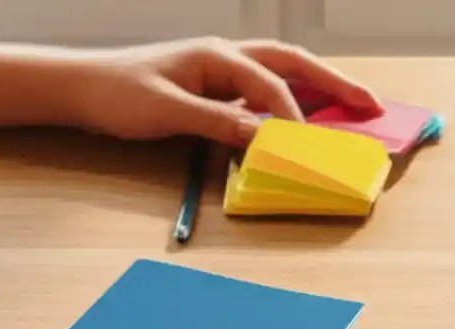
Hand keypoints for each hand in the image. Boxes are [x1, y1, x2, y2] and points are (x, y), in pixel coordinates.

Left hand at [72, 37, 383, 146]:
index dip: (294, 117)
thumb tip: (264, 137)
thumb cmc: (117, 94)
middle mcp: (226, 56)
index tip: (310, 147)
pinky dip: (294, 100)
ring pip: (284, 72)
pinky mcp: (216, 86)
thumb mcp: (166, 112)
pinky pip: (266, 90)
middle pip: (294, 64)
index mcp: (217, 56)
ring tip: (355, 106)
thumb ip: (217, 123)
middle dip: (336, 83)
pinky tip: (307, 119)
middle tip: (373, 104)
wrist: (81, 87)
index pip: (270, 85)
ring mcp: (223, 69)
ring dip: (320, 87)